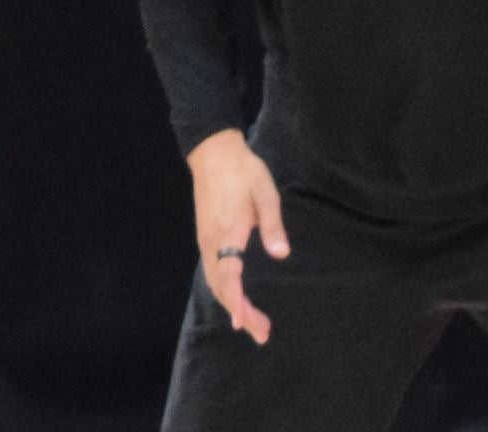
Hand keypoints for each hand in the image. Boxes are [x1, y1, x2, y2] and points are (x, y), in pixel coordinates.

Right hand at [187, 127, 290, 344]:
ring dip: (232, 304)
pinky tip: (236, 298)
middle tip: (262, 333)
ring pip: (215, 281)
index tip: (242, 322)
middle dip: (240, 312)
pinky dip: (225, 290)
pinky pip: (213, 272)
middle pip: (221, 286)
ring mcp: (206, 240)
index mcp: (228, 231)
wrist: (213, 153)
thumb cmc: (244, 171)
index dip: (236, 300)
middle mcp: (212, 241)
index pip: (229, 274)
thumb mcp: (265, 193)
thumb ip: (272, 226)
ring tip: (253, 323)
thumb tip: (282, 255)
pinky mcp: (206, 237)